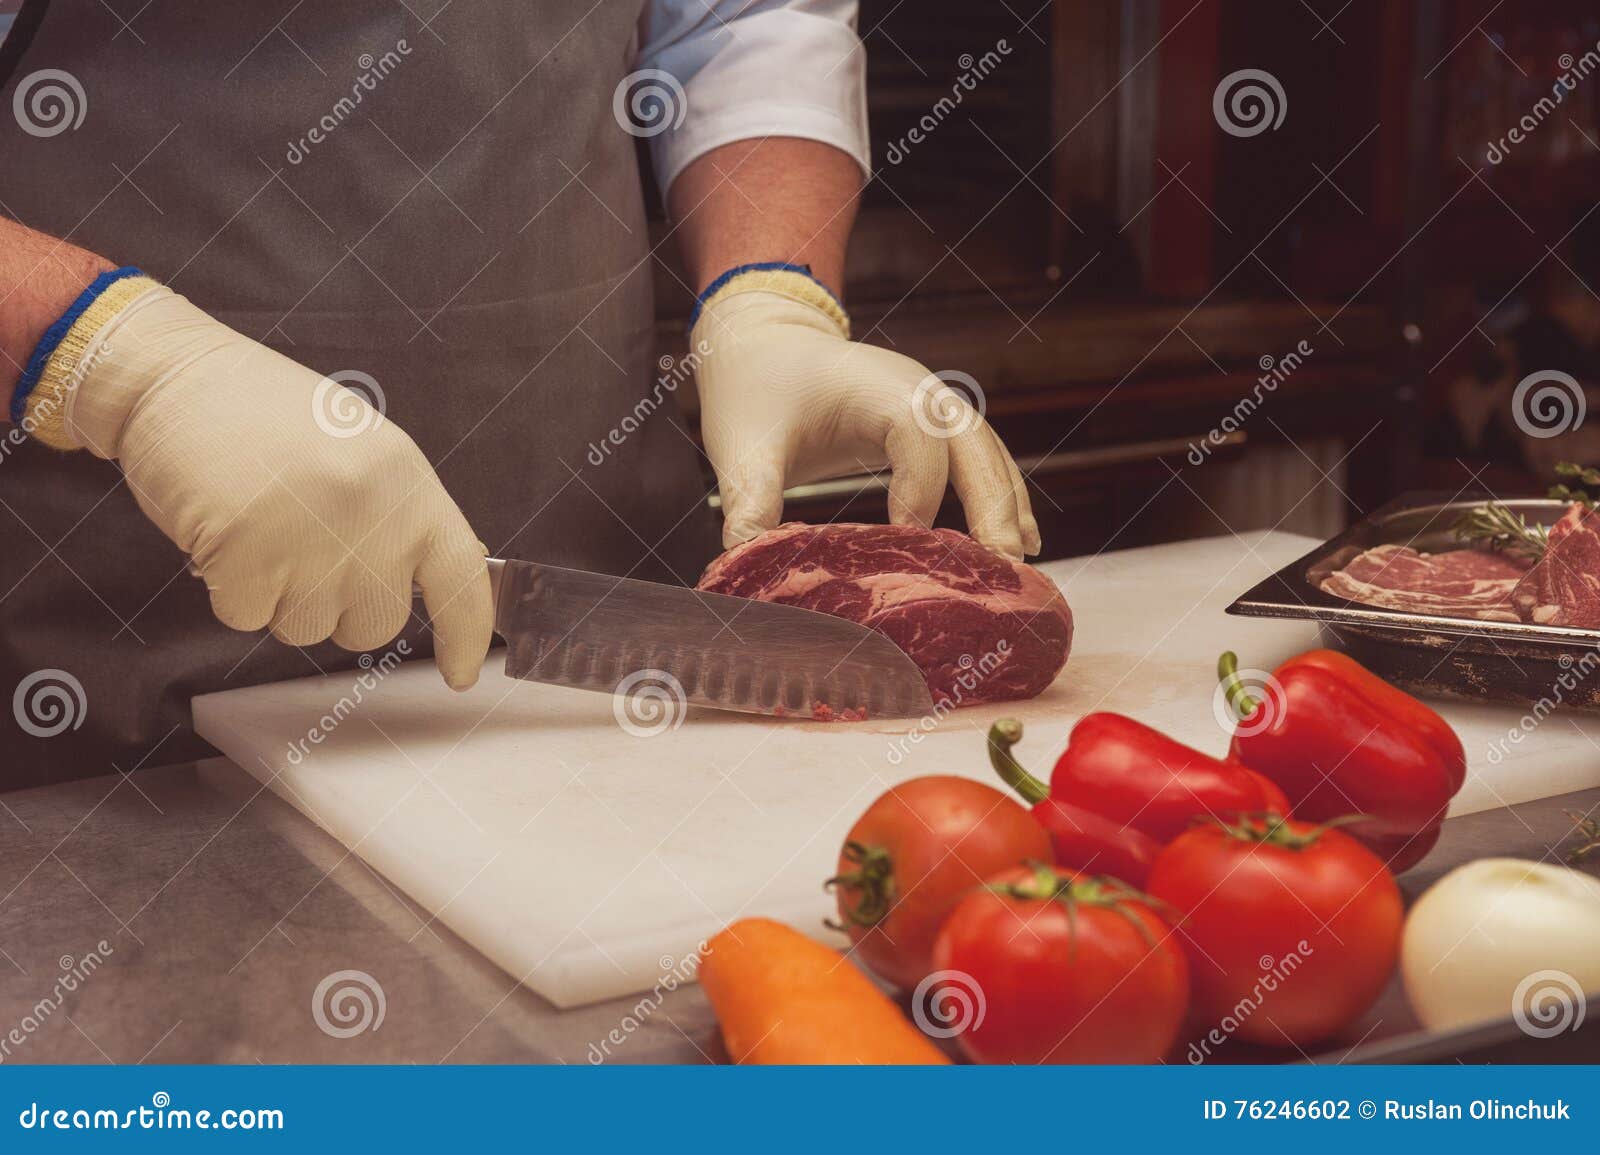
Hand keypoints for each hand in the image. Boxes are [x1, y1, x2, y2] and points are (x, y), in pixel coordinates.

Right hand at [57, 283, 491, 688]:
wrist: (177, 377)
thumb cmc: (268, 417)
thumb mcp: (364, 450)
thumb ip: (404, 514)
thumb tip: (452, 571)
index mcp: (409, 484)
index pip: (461, 578)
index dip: (467, 635)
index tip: (461, 675)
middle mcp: (371, 515)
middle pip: (376, 624)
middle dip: (338, 607)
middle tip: (302, 547)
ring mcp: (311, 539)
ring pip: (306, 629)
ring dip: (277, 597)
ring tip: (261, 527)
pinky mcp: (246, 557)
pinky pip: (246, 618)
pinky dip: (228, 589)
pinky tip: (224, 532)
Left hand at [691, 281, 1038, 559]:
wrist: (763, 342)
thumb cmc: (755, 389)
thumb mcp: (742, 447)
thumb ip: (749, 502)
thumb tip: (745, 562)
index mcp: (874, 388)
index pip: (918, 434)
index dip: (921, 487)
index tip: (908, 540)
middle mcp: (917, 389)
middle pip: (973, 443)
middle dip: (992, 504)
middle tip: (1002, 567)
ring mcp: (932, 402)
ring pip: (988, 450)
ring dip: (1006, 504)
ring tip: (1021, 566)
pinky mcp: (932, 423)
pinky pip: (981, 457)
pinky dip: (1000, 494)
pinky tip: (1018, 540)